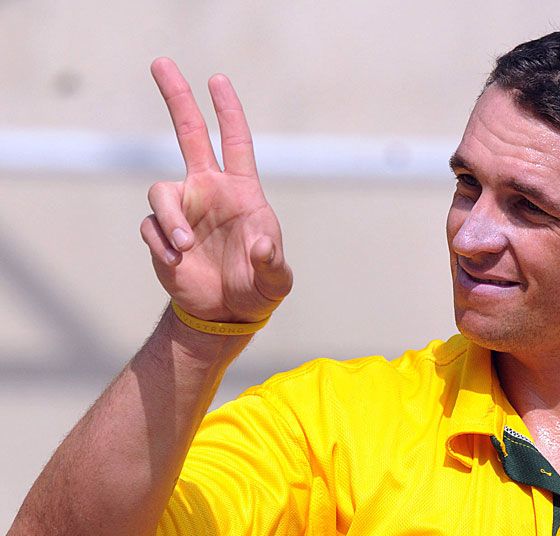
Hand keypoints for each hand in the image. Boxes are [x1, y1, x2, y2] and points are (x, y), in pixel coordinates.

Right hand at [140, 57, 291, 322]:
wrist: (226, 316)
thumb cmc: (258, 290)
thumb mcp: (276, 281)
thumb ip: (272, 263)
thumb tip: (262, 245)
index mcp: (241, 193)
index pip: (236, 143)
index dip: (228, 112)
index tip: (218, 81)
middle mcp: (209, 192)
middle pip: (189, 134)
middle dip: (177, 97)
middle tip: (161, 63)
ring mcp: (184, 211)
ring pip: (160, 192)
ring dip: (171, 219)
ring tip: (186, 247)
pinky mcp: (163, 236)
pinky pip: (152, 228)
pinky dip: (162, 245)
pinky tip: (177, 264)